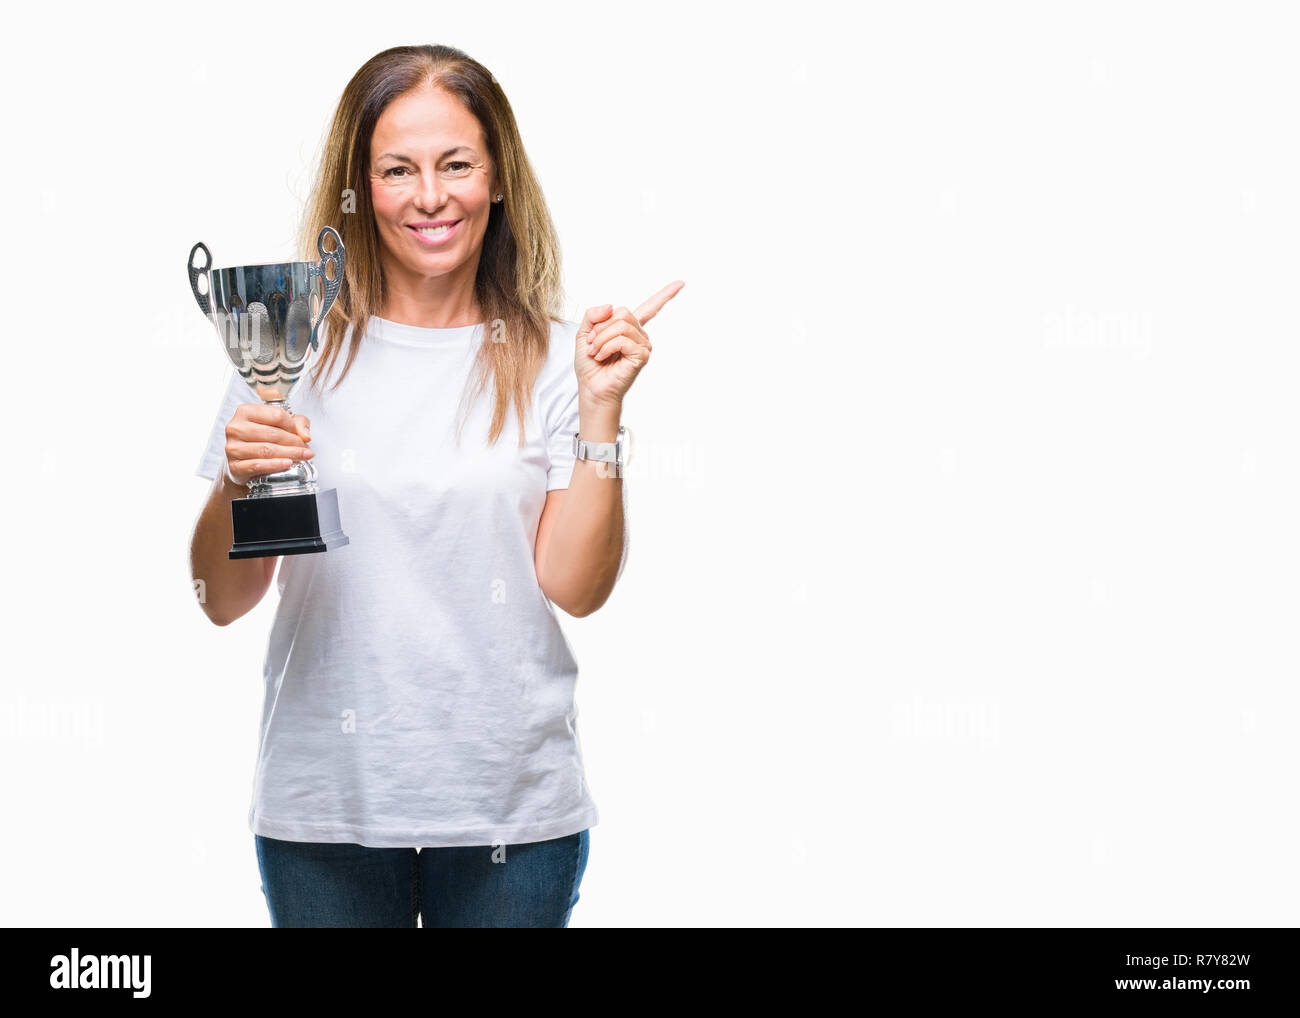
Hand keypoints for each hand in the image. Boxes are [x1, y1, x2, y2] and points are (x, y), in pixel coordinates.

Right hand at [222, 385, 313, 485]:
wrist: (244, 462)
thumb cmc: (261, 439)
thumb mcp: (280, 424)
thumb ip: (297, 422)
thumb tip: (305, 434)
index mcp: (245, 412)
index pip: (276, 414)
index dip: (293, 425)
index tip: (301, 434)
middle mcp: (236, 428)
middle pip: (273, 433)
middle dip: (294, 442)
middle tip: (306, 448)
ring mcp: (233, 448)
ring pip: (267, 450)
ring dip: (289, 454)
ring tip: (302, 457)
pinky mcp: (235, 466)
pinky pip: (258, 465)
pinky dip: (276, 465)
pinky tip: (288, 464)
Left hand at [575, 280, 683, 408]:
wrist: (591, 388)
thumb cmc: (590, 364)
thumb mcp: (584, 333)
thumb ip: (593, 315)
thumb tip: (611, 305)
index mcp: (629, 327)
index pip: (650, 307)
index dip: (665, 294)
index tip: (682, 283)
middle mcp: (640, 335)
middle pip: (622, 312)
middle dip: (601, 327)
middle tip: (592, 344)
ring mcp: (643, 345)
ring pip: (620, 325)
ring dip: (601, 338)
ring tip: (596, 352)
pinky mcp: (642, 356)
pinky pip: (622, 340)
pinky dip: (606, 347)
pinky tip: (602, 357)